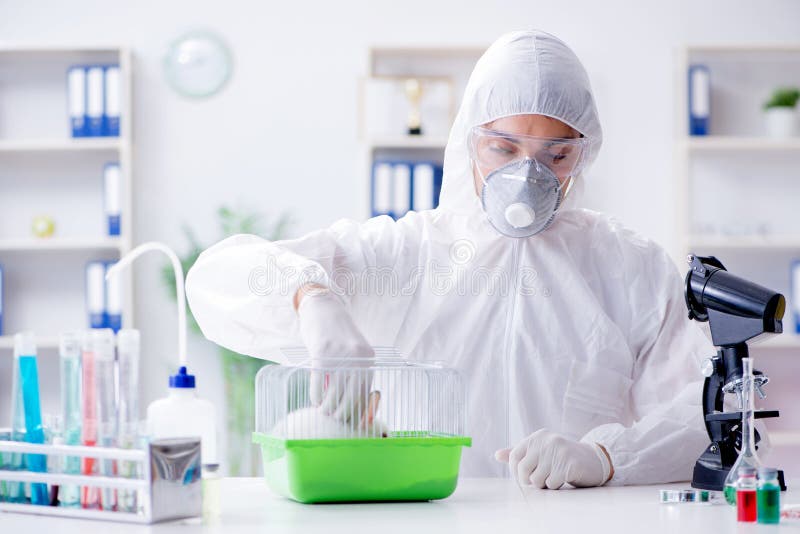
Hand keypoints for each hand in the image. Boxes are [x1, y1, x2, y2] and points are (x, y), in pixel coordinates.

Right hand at [296, 286, 374, 423]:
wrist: (323, 309)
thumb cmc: (338, 334)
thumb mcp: (354, 352)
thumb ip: (356, 373)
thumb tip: (355, 406)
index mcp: (368, 358)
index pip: (364, 393)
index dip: (357, 410)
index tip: (351, 420)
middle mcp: (356, 357)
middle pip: (350, 397)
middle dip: (342, 413)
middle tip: (334, 417)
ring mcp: (338, 355)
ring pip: (334, 394)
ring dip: (327, 407)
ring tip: (323, 410)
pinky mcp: (320, 354)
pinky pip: (318, 384)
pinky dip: (316, 396)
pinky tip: (315, 400)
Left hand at [495, 429, 612, 488]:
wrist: (592, 460)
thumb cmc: (560, 458)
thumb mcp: (539, 452)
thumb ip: (519, 453)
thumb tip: (497, 455)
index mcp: (537, 437)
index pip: (514, 456)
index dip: (516, 472)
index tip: (524, 478)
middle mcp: (547, 441)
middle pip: (523, 469)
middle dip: (529, 481)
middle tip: (540, 481)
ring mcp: (559, 451)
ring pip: (537, 479)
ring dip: (543, 484)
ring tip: (553, 477)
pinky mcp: (570, 463)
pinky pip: (552, 483)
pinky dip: (555, 485)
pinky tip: (563, 478)